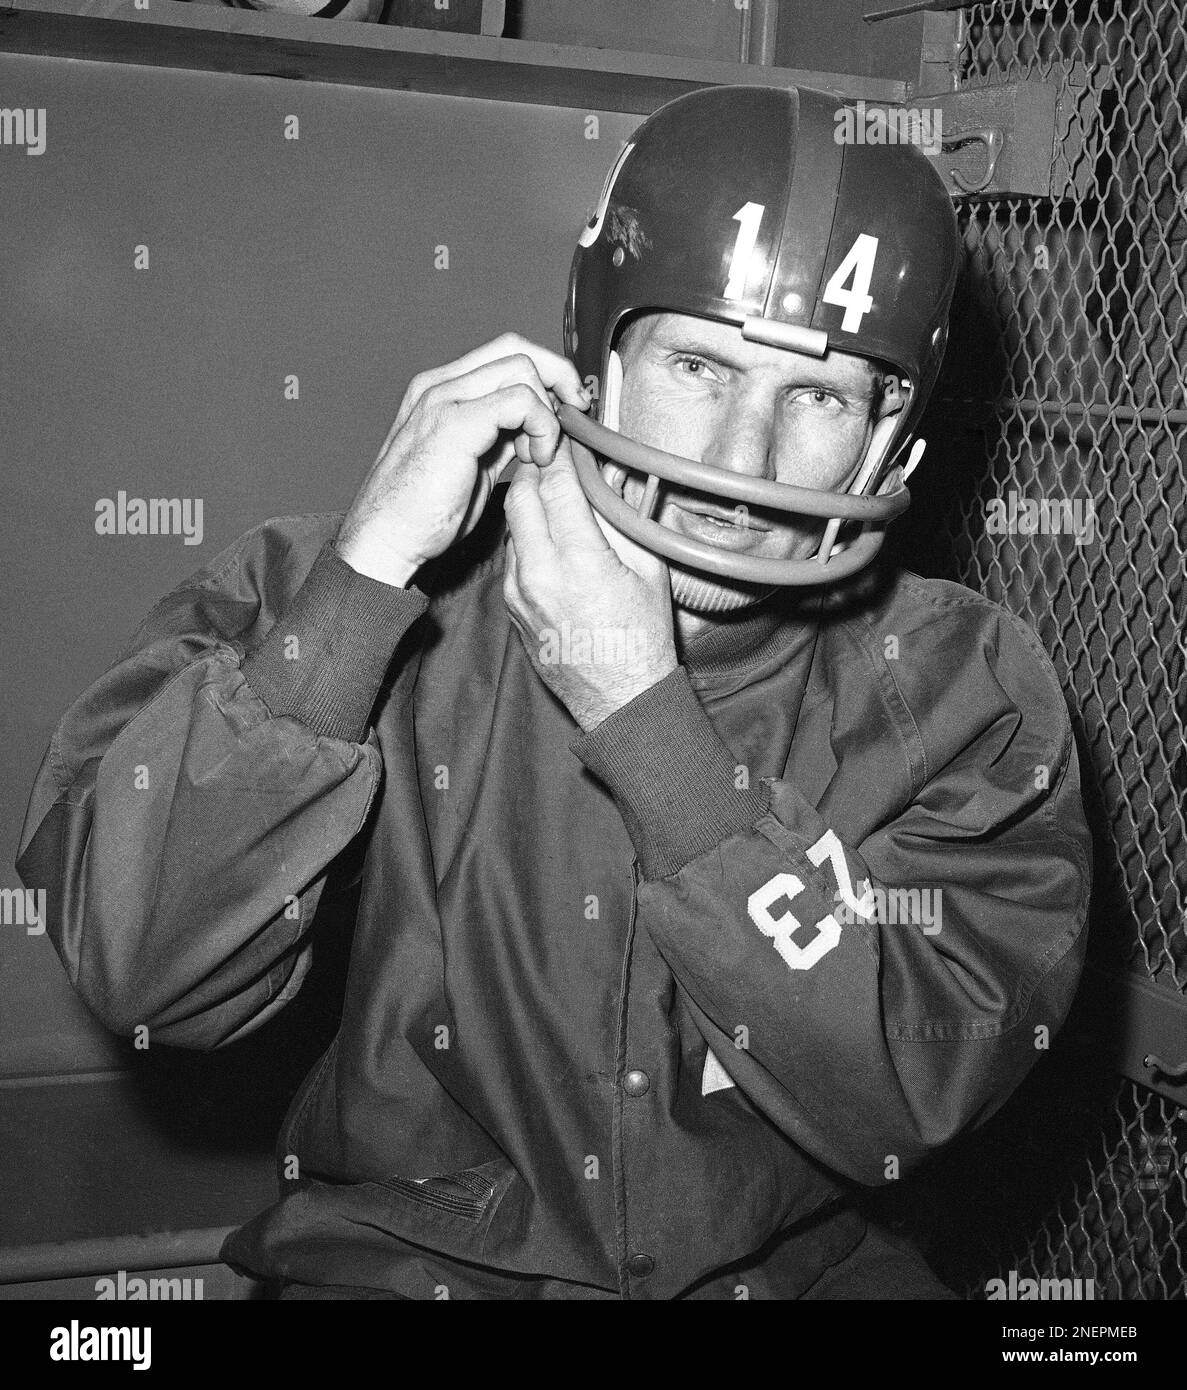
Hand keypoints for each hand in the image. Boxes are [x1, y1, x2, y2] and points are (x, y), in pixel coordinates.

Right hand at [336, 334, 591, 586]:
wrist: (385, 539)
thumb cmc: (423, 513)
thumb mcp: (472, 464)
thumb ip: (501, 436)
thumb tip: (540, 424)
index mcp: (441, 390)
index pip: (505, 352)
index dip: (546, 373)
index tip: (567, 409)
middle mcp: (439, 385)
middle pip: (517, 349)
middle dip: (559, 379)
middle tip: (572, 418)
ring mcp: (443, 399)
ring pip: (522, 368)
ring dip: (547, 411)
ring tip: (538, 454)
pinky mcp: (453, 423)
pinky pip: (520, 400)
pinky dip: (541, 426)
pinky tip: (533, 458)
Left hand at [503, 439, 678, 731]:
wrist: (618, 699)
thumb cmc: (642, 637)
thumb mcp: (647, 569)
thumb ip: (622, 519)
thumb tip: (607, 476)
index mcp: (580, 562)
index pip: (559, 484)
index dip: (563, 452)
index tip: (569, 436)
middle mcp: (540, 573)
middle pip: (522, 494)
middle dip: (539, 469)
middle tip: (558, 457)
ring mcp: (519, 591)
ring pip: (512, 522)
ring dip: (531, 502)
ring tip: (557, 495)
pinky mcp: (510, 605)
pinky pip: (512, 553)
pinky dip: (528, 535)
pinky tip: (551, 538)